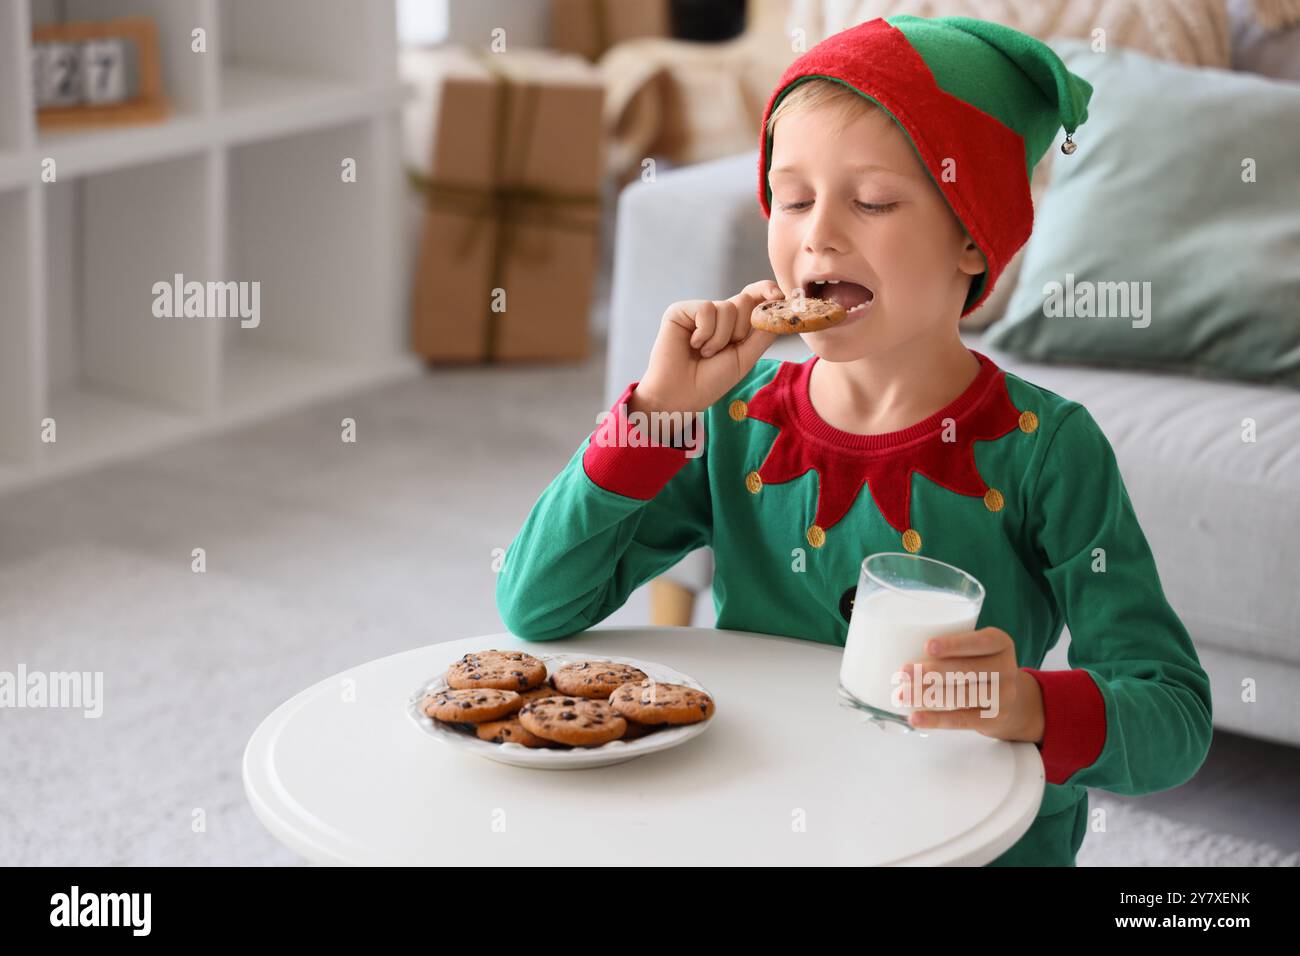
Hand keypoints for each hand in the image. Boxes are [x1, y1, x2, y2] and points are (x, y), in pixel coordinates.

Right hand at [630, 280, 784, 417]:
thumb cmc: (710, 381)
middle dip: (741, 330)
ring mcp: (697, 311)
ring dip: (721, 338)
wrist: (681, 396)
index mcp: (732, 324)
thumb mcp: (745, 358)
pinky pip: (707, 309)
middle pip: (744, 300)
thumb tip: (781, 312)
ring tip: (705, 353)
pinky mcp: (680, 310)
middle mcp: (716, 314)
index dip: (766, 291)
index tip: (779, 295)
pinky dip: (705, 333)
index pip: (753, 297)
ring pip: (727, 307)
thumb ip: (763, 335)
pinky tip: (693, 344)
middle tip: (723, 351)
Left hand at [895, 627, 1044, 742]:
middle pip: (967, 670)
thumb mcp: (978, 650)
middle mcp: (1007, 668)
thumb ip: (953, 647)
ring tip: (902, 694)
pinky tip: (915, 718)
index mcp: (1001, 643)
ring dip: (928, 695)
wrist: (1013, 701)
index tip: (928, 646)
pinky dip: (936, 719)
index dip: (954, 645)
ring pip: (961, 695)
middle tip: (903, 672)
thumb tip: (903, 649)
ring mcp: (1004, 695)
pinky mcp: (994, 719)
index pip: (980, 642)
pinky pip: (962, 719)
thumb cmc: (981, 667)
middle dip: (932, 672)